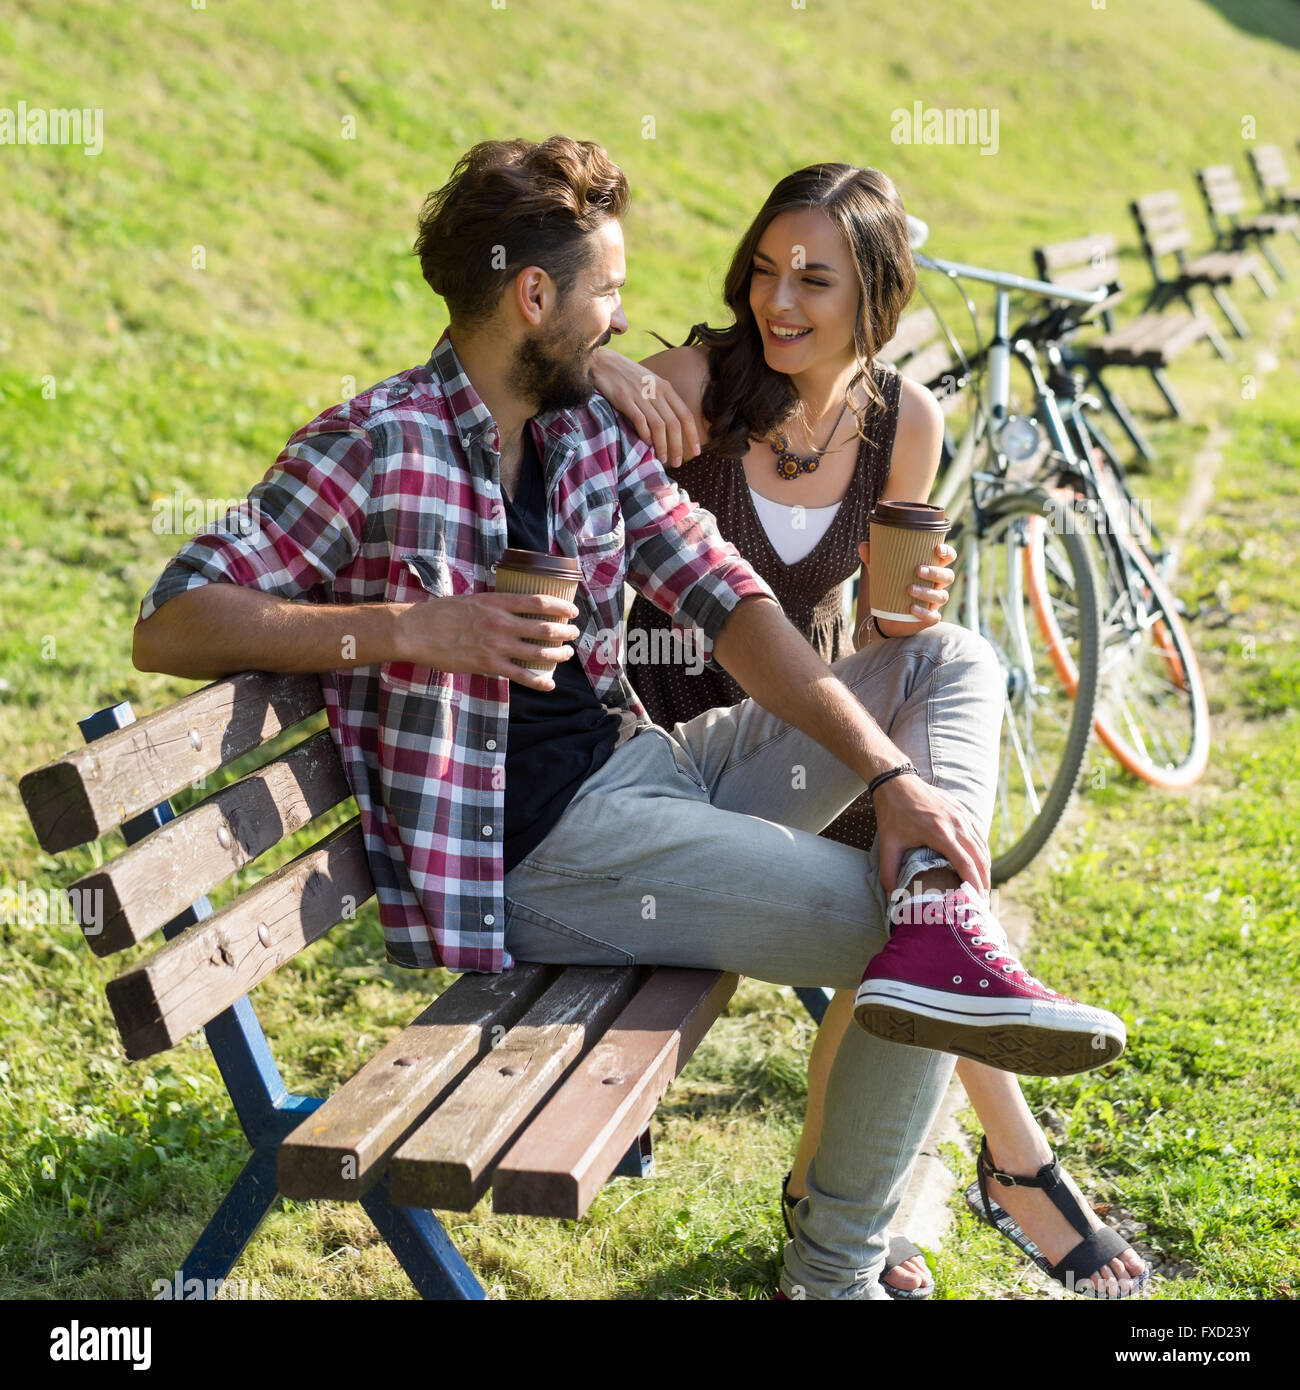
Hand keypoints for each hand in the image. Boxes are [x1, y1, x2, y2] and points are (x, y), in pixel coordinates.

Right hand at [393, 592, 581, 690]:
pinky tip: (550, 684)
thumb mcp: (471, 599)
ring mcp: (496, 645)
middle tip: (574, 633)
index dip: (562, 606)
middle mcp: (501, 622)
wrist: (416, 632)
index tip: (572, 610)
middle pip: (546, 628)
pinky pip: (521, 675)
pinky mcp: (488, 665)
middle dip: (566, 632)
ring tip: (566, 654)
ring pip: (538, 652)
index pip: (539, 602)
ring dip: (558, 654)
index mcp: (497, 602)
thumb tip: (511, 607)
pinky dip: (539, 681)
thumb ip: (494, 604)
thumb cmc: (440, 613)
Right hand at [590, 347, 701, 466]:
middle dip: (678, 446)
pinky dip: (645, 434)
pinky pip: (639, 420)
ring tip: (662, 459)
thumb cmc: (626, 376)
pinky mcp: (623, 398)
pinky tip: (646, 443)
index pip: (685, 414)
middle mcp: (655, 390)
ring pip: (659, 425)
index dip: (693, 435)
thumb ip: (661, 400)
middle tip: (677, 463)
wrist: (601, 362)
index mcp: (665, 387)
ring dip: (662, 445)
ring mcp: (640, 394)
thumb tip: (672, 426)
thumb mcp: (650, 383)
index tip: (696, 451)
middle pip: (674, 423)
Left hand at [858, 539, 956, 633]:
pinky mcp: (930, 617)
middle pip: (947, 576)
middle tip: (918, 569)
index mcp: (931, 568)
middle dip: (935, 572)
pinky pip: (933, 616)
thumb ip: (873, 557)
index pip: (948, 557)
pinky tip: (911, 609)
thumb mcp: (880, 571)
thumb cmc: (889, 585)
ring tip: (909, 589)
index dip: (947, 552)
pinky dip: (923, 612)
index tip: (937, 549)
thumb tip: (863, 545)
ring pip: (941, 596)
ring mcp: (935, 602)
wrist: (886, 615)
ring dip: (927, 592)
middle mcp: (937, 584)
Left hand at [872, 772, 990, 898]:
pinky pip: (979, 833)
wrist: (896, 781)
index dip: (974, 884)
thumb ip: (889, 873)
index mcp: (940, 833)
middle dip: (984, 881)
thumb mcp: (888, 845)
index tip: (977, 901)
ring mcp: (961, 815)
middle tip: (982, 902)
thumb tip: (891, 900)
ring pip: (982, 845)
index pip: (966, 863)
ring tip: (983, 887)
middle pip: (980, 857)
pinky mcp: (962, 810)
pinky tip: (980, 863)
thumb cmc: (892, 813)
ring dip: (986, 867)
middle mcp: (956, 823)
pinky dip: (982, 850)